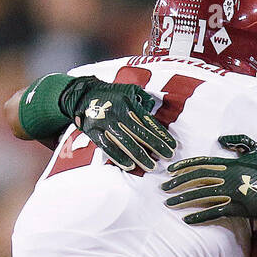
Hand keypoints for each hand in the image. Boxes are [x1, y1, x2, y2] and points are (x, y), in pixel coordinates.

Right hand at [58, 77, 175, 171]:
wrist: (84, 96)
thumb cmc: (111, 95)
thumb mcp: (129, 90)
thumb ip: (143, 99)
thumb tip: (153, 110)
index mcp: (129, 103)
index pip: (149, 122)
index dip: (161, 135)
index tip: (172, 145)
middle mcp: (118, 114)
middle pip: (140, 134)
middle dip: (155, 147)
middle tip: (167, 157)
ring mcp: (106, 124)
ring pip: (126, 143)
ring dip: (140, 156)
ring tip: (151, 166)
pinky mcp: (95, 133)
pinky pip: (108, 148)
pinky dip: (119, 158)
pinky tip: (130, 166)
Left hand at [162, 134, 256, 225]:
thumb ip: (239, 142)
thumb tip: (221, 139)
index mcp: (231, 163)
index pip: (202, 163)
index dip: (185, 166)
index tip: (170, 170)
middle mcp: (229, 177)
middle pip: (197, 179)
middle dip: (178, 183)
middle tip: (164, 188)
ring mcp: (232, 193)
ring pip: (202, 195)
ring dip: (184, 199)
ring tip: (170, 203)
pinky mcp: (237, 208)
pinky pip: (214, 212)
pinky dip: (200, 216)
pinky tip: (187, 219)